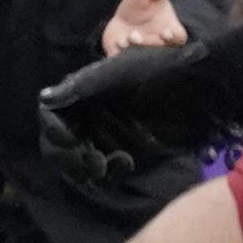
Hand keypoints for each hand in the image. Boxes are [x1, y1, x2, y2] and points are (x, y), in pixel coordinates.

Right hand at [37, 40, 227, 185]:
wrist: (198, 84)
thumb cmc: (155, 72)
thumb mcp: (115, 74)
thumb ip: (79, 88)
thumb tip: (45, 98)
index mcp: (84, 95)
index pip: (52, 117)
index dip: (53, 132)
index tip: (67, 141)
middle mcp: (91, 116)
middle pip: (61, 144)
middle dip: (68, 157)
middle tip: (88, 162)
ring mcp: (109, 134)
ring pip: (80, 161)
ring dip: (85, 168)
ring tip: (103, 167)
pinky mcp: (128, 149)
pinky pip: (107, 169)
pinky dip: (110, 171)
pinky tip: (125, 163)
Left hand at [99, 0, 185, 55]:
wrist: (124, 19)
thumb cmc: (143, 5)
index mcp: (170, 30)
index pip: (179, 38)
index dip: (174, 37)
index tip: (166, 31)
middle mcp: (159, 46)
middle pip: (160, 52)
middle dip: (148, 45)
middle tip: (135, 35)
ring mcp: (143, 55)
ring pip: (142, 60)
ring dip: (132, 50)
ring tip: (125, 39)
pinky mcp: (126, 61)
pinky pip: (124, 65)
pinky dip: (119, 58)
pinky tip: (115, 47)